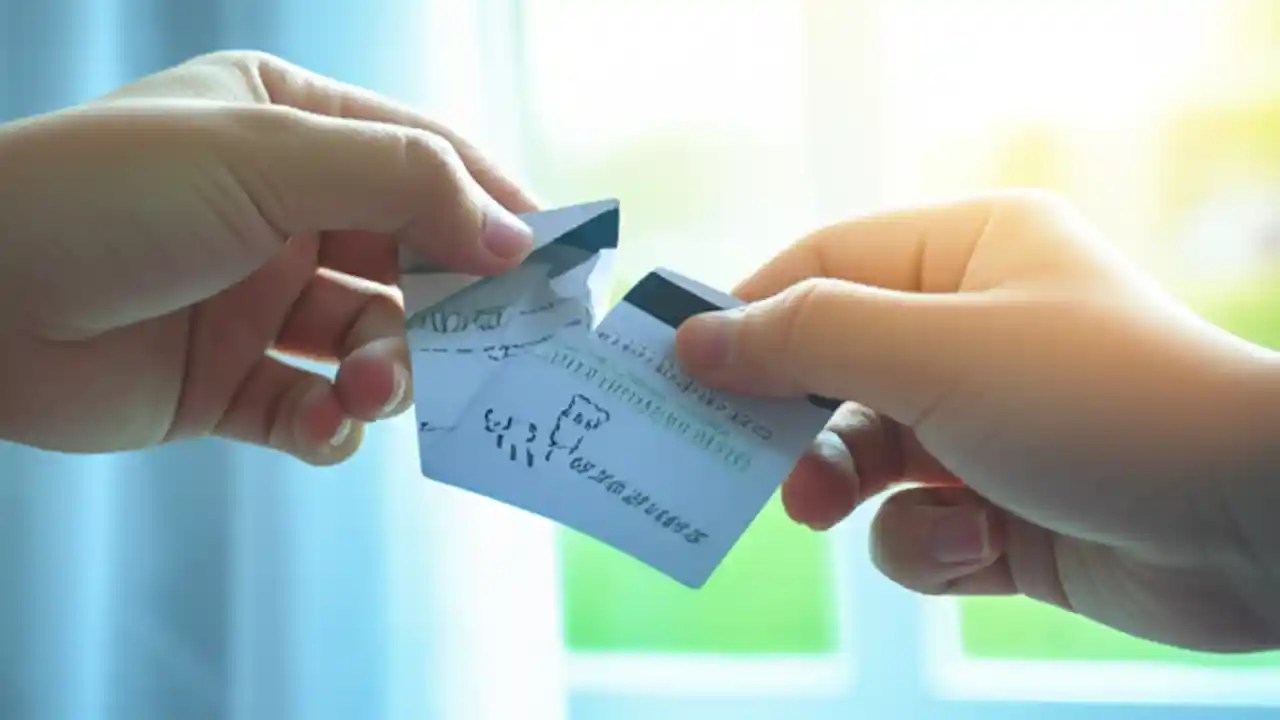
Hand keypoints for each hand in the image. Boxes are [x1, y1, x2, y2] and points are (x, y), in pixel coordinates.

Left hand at [0, 51, 536, 462]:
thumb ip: (406, 186)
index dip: (492, 209)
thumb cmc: (108, 195)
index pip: (422, 163)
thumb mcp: (270, 159)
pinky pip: (309, 408)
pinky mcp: (223, 382)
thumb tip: (516, 236)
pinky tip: (322, 424)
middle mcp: (280, 211)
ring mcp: (253, 299)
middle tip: (483, 347)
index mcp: (290, 130)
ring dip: (389, 371)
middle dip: (445, 308)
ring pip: (368, 340)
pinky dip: (329, 424)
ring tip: (375, 389)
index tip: (550, 264)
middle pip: (407, 262)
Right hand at [677, 191, 1279, 651]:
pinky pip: (918, 524)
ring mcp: (991, 426)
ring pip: (866, 456)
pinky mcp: (1005, 510)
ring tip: (828, 509)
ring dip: (849, 488)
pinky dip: (929, 543)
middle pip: (835, 368)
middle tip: (736, 457)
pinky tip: (976, 544)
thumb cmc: (1101, 403)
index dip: (747, 315)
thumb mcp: (937, 352)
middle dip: (794, 420)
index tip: (676, 366)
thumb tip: (696, 338)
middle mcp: (978, 331)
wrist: (1256, 526)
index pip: (824, 269)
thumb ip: (807, 339)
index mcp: (971, 254)